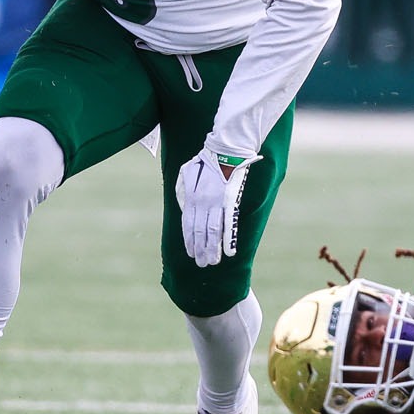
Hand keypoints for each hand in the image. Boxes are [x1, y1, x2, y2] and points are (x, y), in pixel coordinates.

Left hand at [175, 149, 258, 267]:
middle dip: (199, 250)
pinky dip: (227, 240)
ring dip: (211, 249)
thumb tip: (182, 206)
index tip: (190, 253)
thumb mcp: (186, 172)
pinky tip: (228, 252)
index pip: (188, 224)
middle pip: (199, 231)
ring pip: (212, 232)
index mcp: (191, 197)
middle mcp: (202, 202)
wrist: (225, 149)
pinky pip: (228, 224)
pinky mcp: (230, 201)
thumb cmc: (205, 160)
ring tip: (211, 262)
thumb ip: (182, 190)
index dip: (189, 240)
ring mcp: (216, 203)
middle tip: (201, 264)